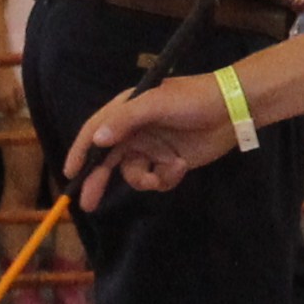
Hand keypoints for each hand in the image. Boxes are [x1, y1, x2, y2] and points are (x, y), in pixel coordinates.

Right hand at [68, 74, 240, 209]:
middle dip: (98, 181)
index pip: (95, 131)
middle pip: (108, 160)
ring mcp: (152, 147)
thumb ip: (125, 119)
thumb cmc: (194, 100)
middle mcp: (135, 130)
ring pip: (134, 173)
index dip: (81, 151)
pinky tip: (182, 166)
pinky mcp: (169, 161)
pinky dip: (166, 178)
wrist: (233, 109)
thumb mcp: (157, 104)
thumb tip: (98, 140)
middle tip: (88, 204)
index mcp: (126, 110)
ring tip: (171, 169)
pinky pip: (156, 179)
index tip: (69, 174)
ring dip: (148, 178)